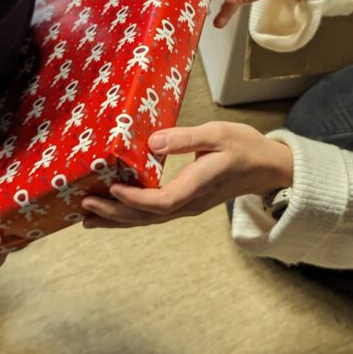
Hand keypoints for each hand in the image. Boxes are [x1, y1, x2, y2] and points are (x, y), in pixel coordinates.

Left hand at [80, 122, 293, 227]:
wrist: (268, 168)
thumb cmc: (245, 147)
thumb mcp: (218, 134)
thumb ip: (187, 138)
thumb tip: (154, 142)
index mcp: (198, 185)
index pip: (163, 201)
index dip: (136, 198)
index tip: (113, 186)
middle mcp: (190, 203)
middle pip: (148, 216)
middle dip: (115, 212)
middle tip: (85, 205)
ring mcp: (188, 206)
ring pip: (148, 219)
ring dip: (118, 218)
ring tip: (87, 217)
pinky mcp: (186, 203)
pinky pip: (154, 214)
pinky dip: (131, 214)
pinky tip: (113, 211)